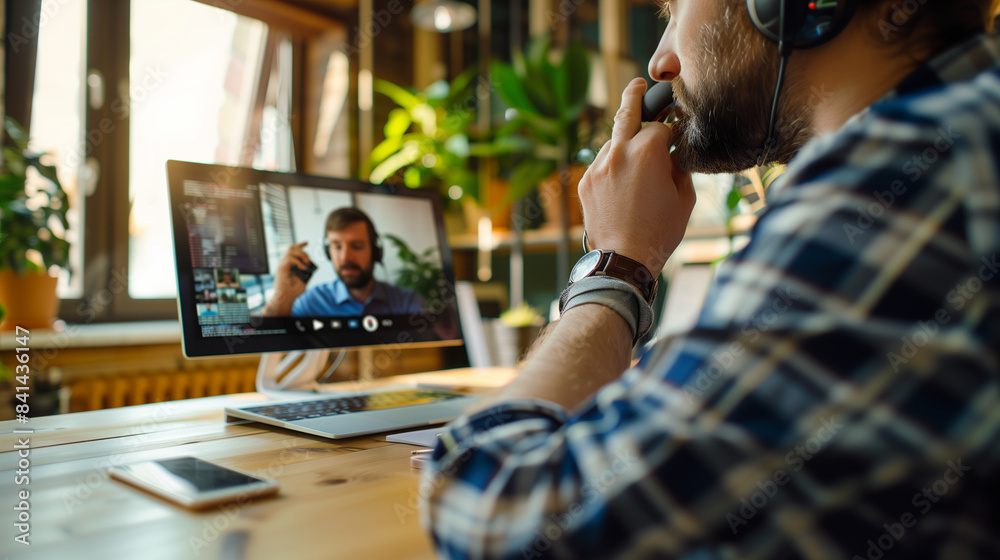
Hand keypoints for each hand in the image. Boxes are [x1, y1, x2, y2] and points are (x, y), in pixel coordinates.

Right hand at [262, 241, 311, 316]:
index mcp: (289, 264)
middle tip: (308, 259)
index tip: (307, 242)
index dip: (300, 245)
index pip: (293, 250)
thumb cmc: (293, 291)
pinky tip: (303, 268)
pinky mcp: (281, 268)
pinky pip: (290, 259)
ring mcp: (282, 264)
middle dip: (302, 249)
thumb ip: (306, 272)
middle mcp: (284, 262)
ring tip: (307, 263)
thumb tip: (310, 266)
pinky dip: (298, 262)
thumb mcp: (303, 280)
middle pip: (291, 247)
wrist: (285, 298)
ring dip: (302, 255)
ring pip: (291, 251)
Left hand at [578, 78, 695, 274]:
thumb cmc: (659, 232)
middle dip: (634, 95)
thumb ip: (680, 167)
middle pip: (626, 112)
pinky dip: (613, 165)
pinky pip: (602, 163)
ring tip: (636, 154)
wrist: (623, 259)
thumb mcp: (684, 197)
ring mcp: (598, 166)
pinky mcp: (586, 181)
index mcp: (647, 152)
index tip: (677, 135)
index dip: (672, 131)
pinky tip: (624, 181)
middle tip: (639, 85)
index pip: (661, 126)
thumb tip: (675, 153)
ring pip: (613, 141)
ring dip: (625, 142)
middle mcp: (618, 152)